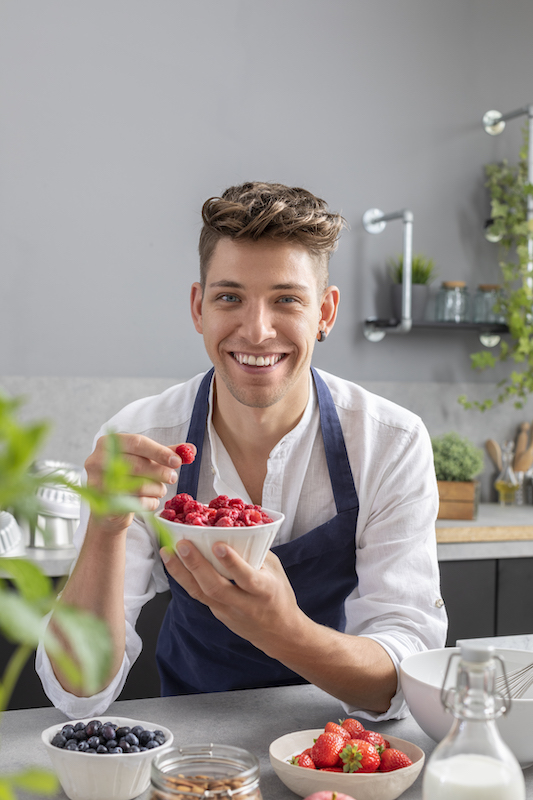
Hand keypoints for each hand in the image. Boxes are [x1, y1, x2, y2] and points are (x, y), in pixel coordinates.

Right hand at [85, 434, 193, 533]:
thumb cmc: (129, 477)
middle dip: (161, 472)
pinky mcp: (103, 504)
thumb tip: (191, 449)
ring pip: (137, 485)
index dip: (160, 452)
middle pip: (137, 465)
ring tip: (160, 489)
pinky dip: (150, 503)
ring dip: (157, 489)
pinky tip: (151, 500)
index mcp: (107, 443)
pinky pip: (136, 503)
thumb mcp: (146, 460)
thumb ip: (167, 453)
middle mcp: (96, 461)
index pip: (137, 442)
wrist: (110, 507)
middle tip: (173, 478)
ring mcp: (97, 484)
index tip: (178, 461)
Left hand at [161, 541, 300, 653]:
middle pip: (215, 588)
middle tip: (182, 544)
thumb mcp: (276, 571)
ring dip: (181, 572)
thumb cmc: (279, 595)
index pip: (247, 578)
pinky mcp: (217, 613)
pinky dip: (185, 579)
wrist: (279, 633)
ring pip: (200, 594)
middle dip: (196, 565)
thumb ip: (257, 552)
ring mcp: (227, 612)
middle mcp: (244, 604)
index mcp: (264, 591)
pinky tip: (174, 564)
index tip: (218, 545)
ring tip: (167, 553)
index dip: (232, 563)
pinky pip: (199, 595)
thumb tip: (235, 528)